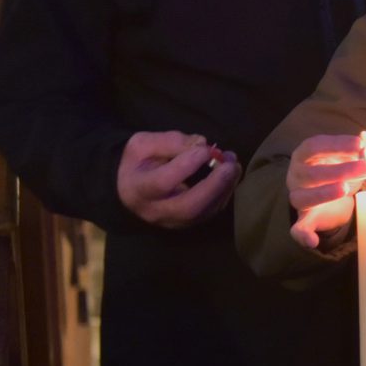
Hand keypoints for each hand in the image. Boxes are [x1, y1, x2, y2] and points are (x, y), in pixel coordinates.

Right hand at [118, 130, 237, 228]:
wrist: (131, 188)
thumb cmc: (138, 163)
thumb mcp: (143, 144)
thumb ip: (171, 142)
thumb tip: (202, 144)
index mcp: (137, 189)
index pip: (163, 182)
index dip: (187, 165)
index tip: (205, 149)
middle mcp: (154, 211)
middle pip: (188, 207)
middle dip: (214, 185)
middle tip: (230, 164)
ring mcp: (172, 222)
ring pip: (203, 213)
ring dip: (224, 188)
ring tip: (234, 165)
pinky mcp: (188, 223)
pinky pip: (210, 213)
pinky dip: (224, 194)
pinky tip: (230, 176)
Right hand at [286, 130, 365, 249]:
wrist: (326, 193)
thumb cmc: (338, 168)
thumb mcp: (351, 156)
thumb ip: (365, 148)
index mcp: (305, 155)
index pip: (315, 146)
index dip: (337, 144)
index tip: (360, 144)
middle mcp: (297, 176)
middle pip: (311, 173)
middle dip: (340, 170)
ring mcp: (299, 198)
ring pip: (302, 198)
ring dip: (324, 194)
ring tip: (345, 189)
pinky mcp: (304, 219)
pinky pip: (298, 229)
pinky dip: (303, 235)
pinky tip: (313, 241)